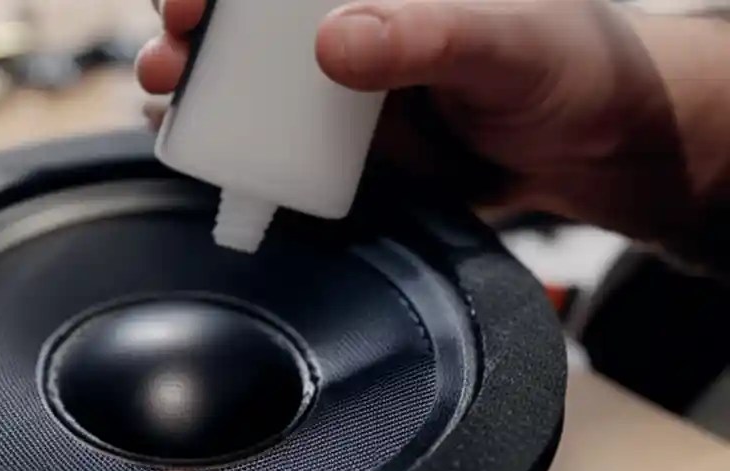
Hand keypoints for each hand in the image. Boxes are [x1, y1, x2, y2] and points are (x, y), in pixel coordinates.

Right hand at [137, 0, 729, 265]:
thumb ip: (428, 37)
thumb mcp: (505, 43)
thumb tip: (333, 43)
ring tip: (165, 103)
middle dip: (189, 31)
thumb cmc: (572, 69)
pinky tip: (191, 146)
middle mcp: (353, 22)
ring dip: (191, 86)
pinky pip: (268, 138)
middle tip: (170, 54)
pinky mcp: (342, 143)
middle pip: (246, 21)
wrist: (597, 157)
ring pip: (244, 78)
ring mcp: (342, 85)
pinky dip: (222, 141)